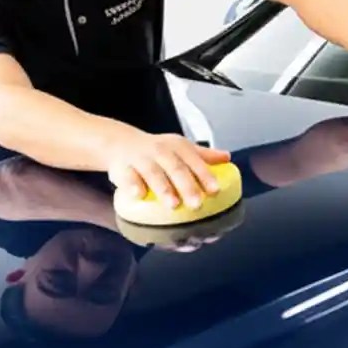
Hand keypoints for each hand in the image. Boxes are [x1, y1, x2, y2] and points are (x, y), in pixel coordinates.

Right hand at [106, 131, 230, 209]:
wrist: (121, 143)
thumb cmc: (156, 149)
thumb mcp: (180, 148)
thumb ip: (203, 155)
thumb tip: (227, 157)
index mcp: (178, 148)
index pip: (195, 161)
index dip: (205, 175)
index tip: (215, 190)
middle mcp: (161, 152)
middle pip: (176, 169)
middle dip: (187, 186)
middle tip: (197, 204)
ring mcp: (142, 160)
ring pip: (153, 173)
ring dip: (163, 188)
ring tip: (173, 205)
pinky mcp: (123, 169)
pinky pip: (128, 177)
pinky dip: (133, 185)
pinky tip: (139, 195)